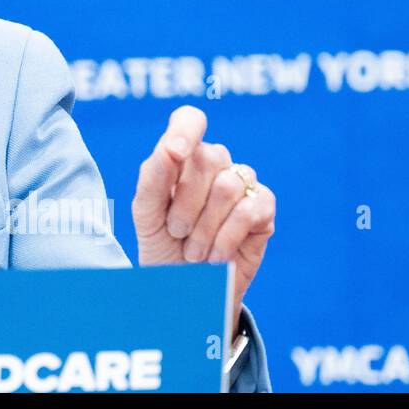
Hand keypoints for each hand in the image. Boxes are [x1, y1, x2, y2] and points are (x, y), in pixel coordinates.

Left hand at [132, 105, 275, 337]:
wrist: (184, 289)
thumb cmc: (162, 245)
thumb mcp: (145, 213)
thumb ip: (153, 177)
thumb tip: (171, 148)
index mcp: (181, 156)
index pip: (189, 120)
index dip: (186, 130)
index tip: (174, 154)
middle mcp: (214, 164)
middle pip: (208, 157)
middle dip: (186, 202)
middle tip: (176, 232)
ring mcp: (241, 184)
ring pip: (229, 185)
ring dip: (205, 227)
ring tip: (194, 250)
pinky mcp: (263, 208)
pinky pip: (251, 209)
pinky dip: (226, 238)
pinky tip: (216, 256)